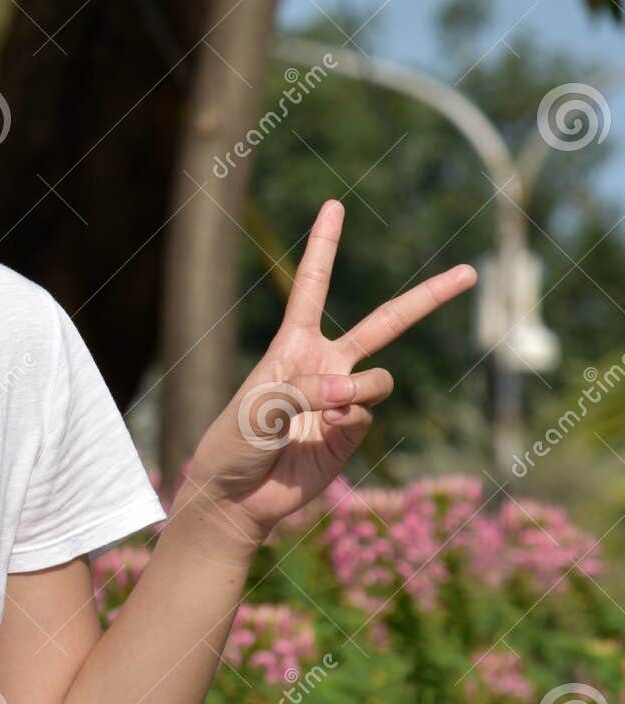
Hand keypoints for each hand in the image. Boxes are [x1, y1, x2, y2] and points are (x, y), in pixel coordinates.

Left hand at [185, 199, 477, 545]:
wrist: (236, 497)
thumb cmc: (233, 444)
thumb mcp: (257, 409)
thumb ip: (305, 392)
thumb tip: (354, 391)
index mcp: (292, 344)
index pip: (312, 285)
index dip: (323, 246)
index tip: (333, 206)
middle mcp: (323, 365)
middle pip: (386, 323)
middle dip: (429, 298)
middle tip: (470, 273)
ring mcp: (342, 400)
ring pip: (379, 380)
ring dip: (359, 392)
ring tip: (324, 411)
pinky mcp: (352, 433)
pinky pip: (368, 416)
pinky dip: (349, 424)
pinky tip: (322, 438)